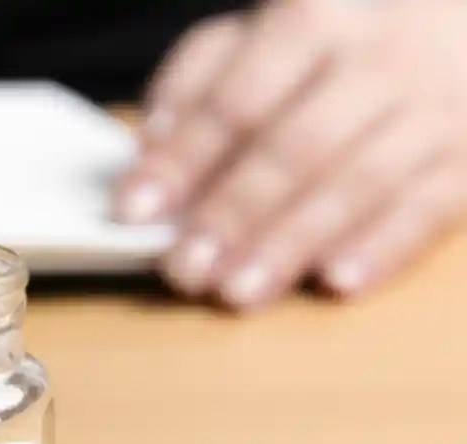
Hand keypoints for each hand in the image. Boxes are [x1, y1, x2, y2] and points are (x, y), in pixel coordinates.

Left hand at [117, 0, 466, 308]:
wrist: (461, 19)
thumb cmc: (342, 39)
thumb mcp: (265, 33)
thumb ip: (201, 81)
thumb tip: (152, 146)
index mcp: (314, 19)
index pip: (236, 100)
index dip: (182, 160)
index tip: (133, 210)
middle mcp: (380, 57)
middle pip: (296, 147)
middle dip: (233, 214)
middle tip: (184, 269)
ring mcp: (437, 106)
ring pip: (359, 182)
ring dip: (292, 243)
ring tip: (237, 291)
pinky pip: (431, 206)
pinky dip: (383, 247)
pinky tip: (335, 282)